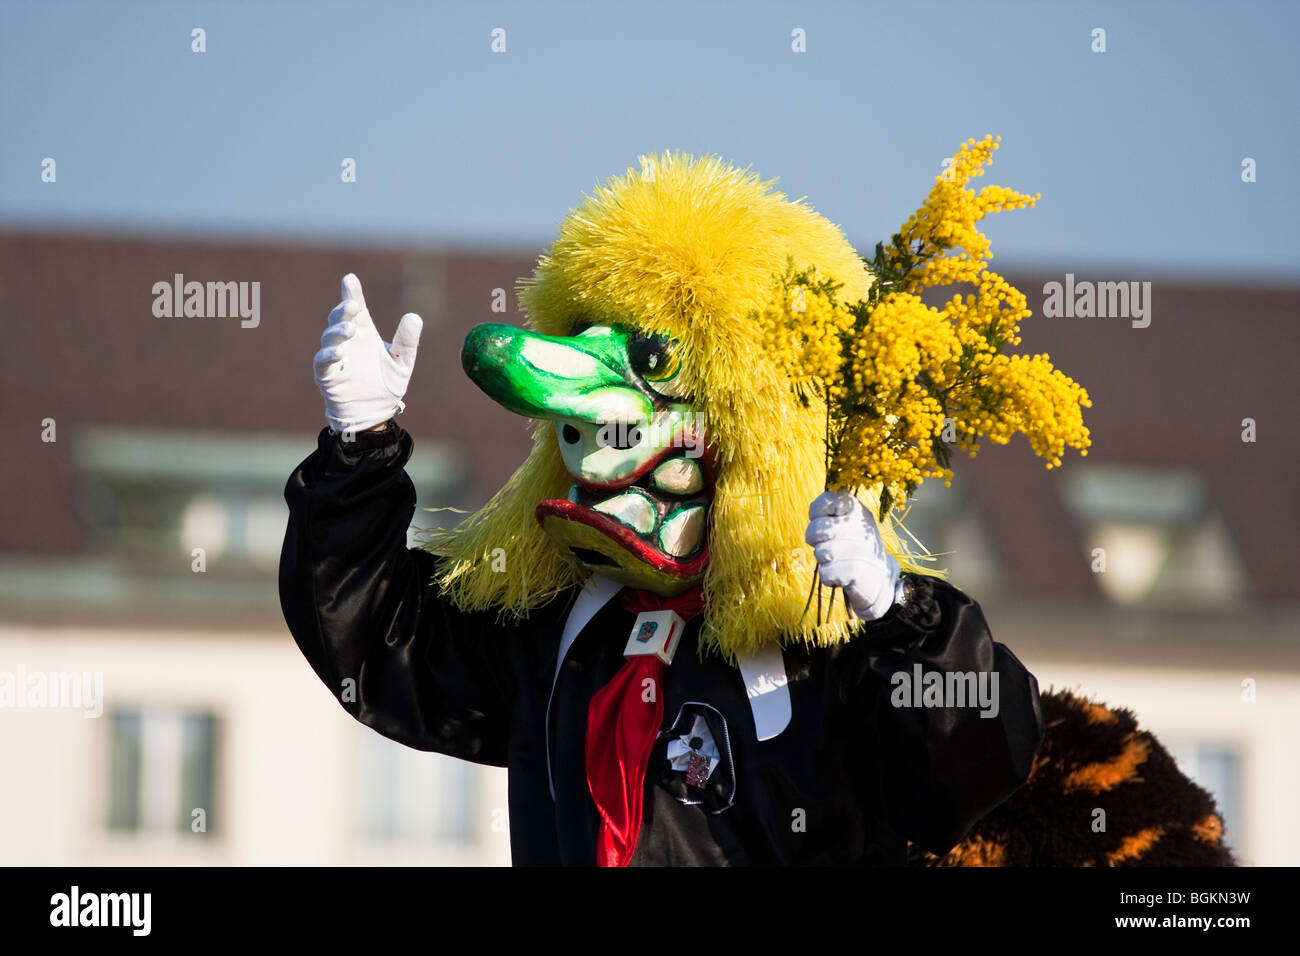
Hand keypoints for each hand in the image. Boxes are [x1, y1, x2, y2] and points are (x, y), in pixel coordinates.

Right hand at [313, 274, 422, 433]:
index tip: (350, 279)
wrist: (374, 413)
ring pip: (330, 337)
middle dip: (343, 310)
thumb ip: (407, 341)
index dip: (352, 293)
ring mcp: (335, 357)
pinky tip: (340, 352)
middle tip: (352, 305)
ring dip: (338, 331)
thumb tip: (415, 316)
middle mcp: (348, 341)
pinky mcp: (327, 375)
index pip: (357, 309)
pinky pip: (323, 362)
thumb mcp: (402, 362)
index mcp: (365, 334)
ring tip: (350, 329)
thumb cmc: (386, 385)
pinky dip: (329, 355)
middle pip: (340, 319)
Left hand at [805, 490, 902, 620]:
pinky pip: (826, 573)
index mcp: (856, 509)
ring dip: (824, 561)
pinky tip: (843, 576)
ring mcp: (862, 548)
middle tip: (829, 546)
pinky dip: (829, 577)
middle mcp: (861, 525)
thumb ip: (826, 513)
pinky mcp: (857, 570)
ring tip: (840, 561)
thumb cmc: (853, 547)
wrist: (879, 577)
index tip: (826, 524)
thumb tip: (817, 525)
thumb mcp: (845, 523)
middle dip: (816, 542)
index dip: (816, 516)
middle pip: (817, 530)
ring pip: (821, 552)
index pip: (825, 501)